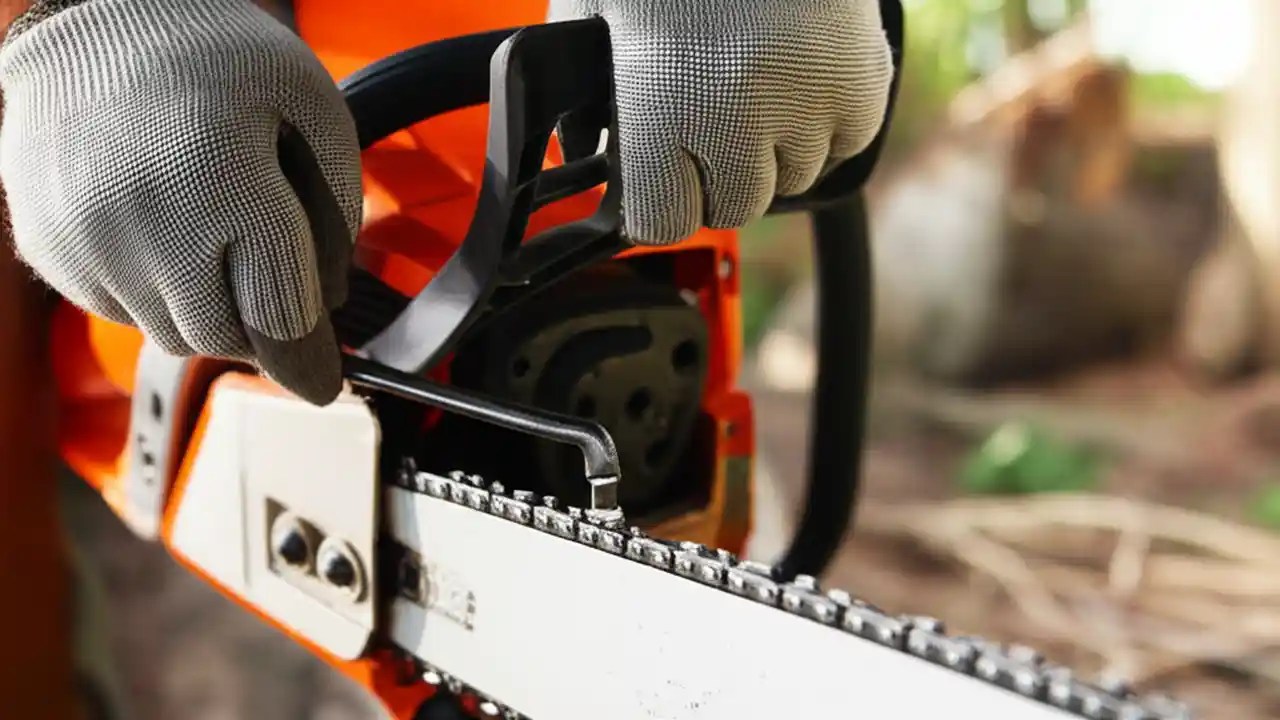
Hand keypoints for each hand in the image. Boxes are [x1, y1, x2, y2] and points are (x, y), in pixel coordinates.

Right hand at [0, 0, 361, 404]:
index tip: (323, 385)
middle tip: (267, 274)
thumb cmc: (217, 56)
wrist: (96, 18)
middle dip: (257, 323)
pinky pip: (118, 311)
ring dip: (203, 307)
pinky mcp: (47, 249)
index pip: (277, 317)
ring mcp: (85, 240)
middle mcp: (143, 223)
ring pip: (169, 333)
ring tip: (206, 228)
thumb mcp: (315, 109)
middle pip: (222, 339)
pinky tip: (161, 228)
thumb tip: (328, 302)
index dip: (309, 361)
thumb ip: (336, 213)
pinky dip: (151, 290)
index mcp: (221, 184)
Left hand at [548, 0, 893, 243]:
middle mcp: (740, 118)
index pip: (663, 221)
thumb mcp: (592, 11)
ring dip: (772, 149)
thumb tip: (585, 151)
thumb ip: (586, 96)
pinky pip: (845, 142)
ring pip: (793, 176)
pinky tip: (796, 74)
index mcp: (663, 108)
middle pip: (735, 205)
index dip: (658, 201)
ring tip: (751, 82)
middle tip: (705, 118)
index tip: (657, 180)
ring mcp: (810, 102)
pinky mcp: (864, 80)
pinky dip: (824, 122)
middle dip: (717, 174)